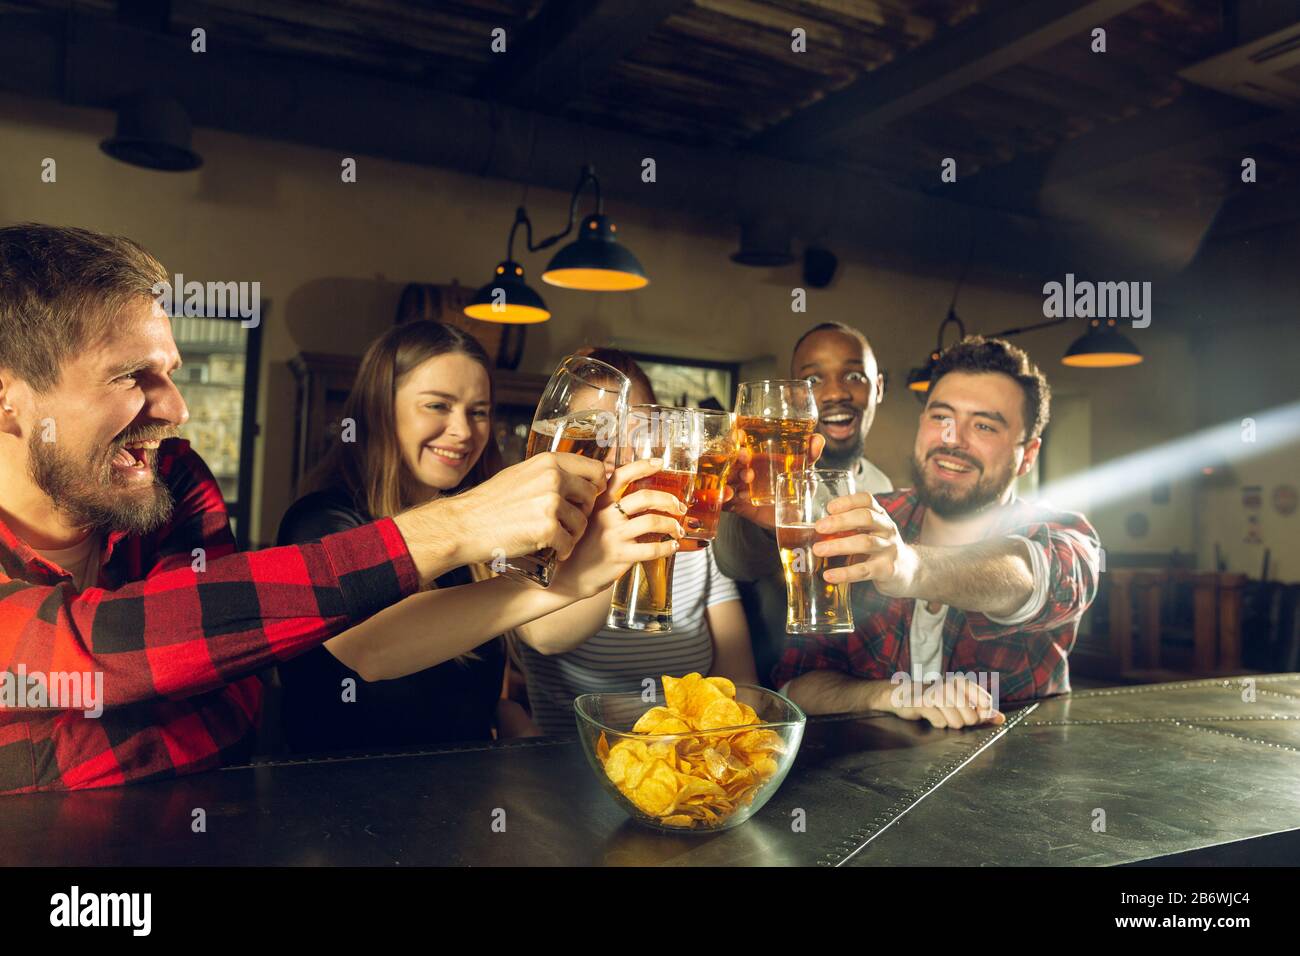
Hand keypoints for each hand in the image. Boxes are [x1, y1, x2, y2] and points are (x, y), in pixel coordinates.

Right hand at [437, 451, 607, 563]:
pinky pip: (568, 544)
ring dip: (571, 535)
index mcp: (549, 462)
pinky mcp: (546, 528)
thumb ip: (550, 473)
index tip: (589, 498)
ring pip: (581, 523)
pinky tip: (550, 551)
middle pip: (591, 498)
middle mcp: (553, 477)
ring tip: (553, 538)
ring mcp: (550, 502)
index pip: (595, 469)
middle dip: (583, 513)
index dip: (597, 486)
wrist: (464, 524)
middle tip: (566, 523)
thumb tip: (577, 476)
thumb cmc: (490, 502)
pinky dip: (561, 551)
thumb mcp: (521, 474)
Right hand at [548, 458, 684, 599]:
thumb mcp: (590, 516)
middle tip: (679, 507)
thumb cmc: (584, 544)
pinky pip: (651, 548)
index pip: (621, 476)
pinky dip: (667, 547)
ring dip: (672, 525)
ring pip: (652, 522)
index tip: (659, 463)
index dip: (642, 466)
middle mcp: (606, 515)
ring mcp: (613, 535)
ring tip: (678, 530)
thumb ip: (606, 500)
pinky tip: (671, 547)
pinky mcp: (620, 556)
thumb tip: (623, 476)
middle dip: (668, 500)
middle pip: (644, 497)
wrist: (570, 575)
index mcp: (599, 502)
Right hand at [723, 431, 824, 530]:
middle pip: (730, 458)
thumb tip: (817, 439)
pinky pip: (724, 500)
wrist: (792, 518)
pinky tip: (733, 495)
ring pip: (725, 477)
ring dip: (732, 475)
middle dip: (735, 455)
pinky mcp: (737, 505)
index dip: (736, 437)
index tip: (739, 433)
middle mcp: (744, 469)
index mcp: (756, 456)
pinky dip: (725, 497)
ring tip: (746, 477)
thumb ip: (810, 455)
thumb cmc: (795, 487)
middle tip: (745, 456)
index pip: (740, 443)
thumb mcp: (804, 471)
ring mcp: (738, 487)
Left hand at [812, 491, 918, 596]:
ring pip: (865, 542)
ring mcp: (889, 549)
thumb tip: (813, 528)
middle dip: (840, 521)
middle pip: (866, 517)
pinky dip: (845, 573)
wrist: (907, 571)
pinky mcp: (887, 570)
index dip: (848, 501)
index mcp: (880, 516)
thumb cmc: (879, 548)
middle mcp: (887, 529)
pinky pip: (864, 570)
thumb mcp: (869, 531)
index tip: (829, 507)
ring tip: (818, 550)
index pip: (867, 500)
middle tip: (819, 527)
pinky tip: (829, 575)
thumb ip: (848, 527)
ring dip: (839, 545)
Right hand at [880, 675, 1004, 728]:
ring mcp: (935, 693)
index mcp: (960, 682)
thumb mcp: (960, 703)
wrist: (903, 695)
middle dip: (965, 722)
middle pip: (971, 716)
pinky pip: (939, 721)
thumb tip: (1001, 719)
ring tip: (943, 718)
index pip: (985, 702)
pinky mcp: (922, 702)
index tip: (976, 716)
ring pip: (956, 721)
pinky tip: (932, 718)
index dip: (983, 714)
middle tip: (954, 717)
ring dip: (951, 724)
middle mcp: (949, 685)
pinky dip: (938, 723)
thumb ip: (981, 711)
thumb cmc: (935, 701)